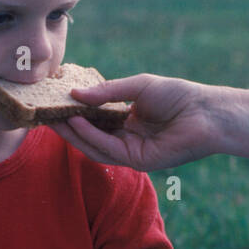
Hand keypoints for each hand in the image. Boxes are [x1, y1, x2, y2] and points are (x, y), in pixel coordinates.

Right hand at [47, 75, 248, 170]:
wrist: (206, 112)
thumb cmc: (178, 95)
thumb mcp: (137, 87)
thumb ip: (107, 92)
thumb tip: (75, 94)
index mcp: (126, 121)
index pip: (92, 119)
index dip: (72, 112)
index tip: (51, 101)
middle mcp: (126, 138)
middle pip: (88, 135)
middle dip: (65, 125)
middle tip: (41, 113)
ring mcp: (131, 152)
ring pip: (93, 146)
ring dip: (72, 133)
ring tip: (52, 117)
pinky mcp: (137, 161)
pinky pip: (107, 149)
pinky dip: (90, 136)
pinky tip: (76, 122)